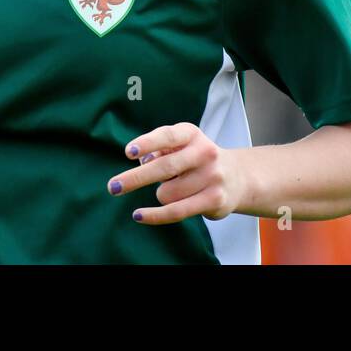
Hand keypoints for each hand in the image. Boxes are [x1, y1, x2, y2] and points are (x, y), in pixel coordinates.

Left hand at [107, 122, 247, 224]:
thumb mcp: (180, 145)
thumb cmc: (195, 159)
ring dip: (161, 194)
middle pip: (164, 167)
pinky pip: (176, 211)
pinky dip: (155, 216)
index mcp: (191, 134)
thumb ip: (160, 150)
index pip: (167, 136)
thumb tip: (142, 162)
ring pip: (166, 193)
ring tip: (175, 188)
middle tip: (113, 187)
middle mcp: (204, 152)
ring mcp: (212, 176)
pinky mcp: (214, 199)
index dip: (147, 143)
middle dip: (135, 179)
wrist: (237, 177)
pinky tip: (139, 215)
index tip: (129, 152)